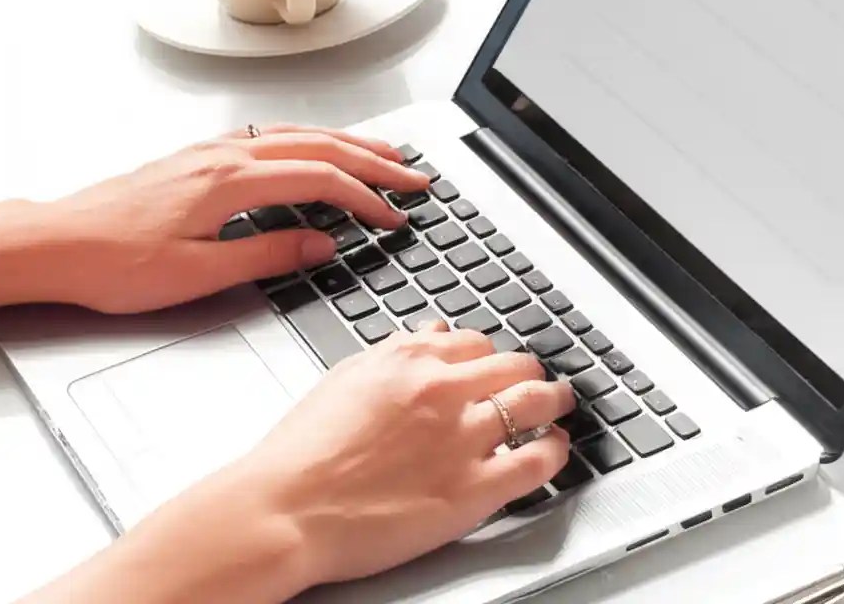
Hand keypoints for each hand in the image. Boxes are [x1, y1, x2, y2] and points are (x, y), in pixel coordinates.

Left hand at [32, 125, 427, 313]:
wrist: (55, 244)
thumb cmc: (114, 262)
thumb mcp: (199, 273)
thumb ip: (269, 255)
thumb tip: (323, 246)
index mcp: (230, 181)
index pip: (321, 180)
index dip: (367, 199)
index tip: (395, 218)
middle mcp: (225, 155)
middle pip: (320, 147)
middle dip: (376, 161)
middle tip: (415, 177)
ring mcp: (212, 151)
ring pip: (299, 134)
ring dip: (349, 143)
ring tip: (386, 154)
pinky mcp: (200, 157)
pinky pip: (273, 136)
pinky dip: (312, 140)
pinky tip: (319, 148)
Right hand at [248, 324, 575, 586]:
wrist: (283, 510)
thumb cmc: (301, 454)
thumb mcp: (346, 381)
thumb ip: (396, 354)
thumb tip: (433, 333)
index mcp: (409, 360)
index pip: (476, 343)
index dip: (491, 358)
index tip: (496, 369)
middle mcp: (443, 391)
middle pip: (516, 366)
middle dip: (530, 374)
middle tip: (539, 384)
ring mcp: (462, 438)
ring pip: (536, 403)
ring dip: (555, 402)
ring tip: (560, 406)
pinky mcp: (473, 488)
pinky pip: (537, 460)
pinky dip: (556, 451)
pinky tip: (556, 449)